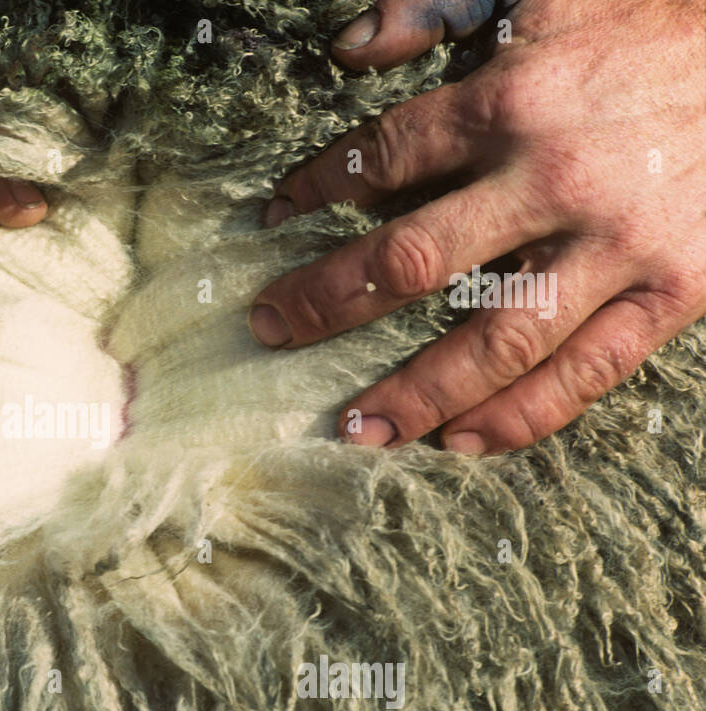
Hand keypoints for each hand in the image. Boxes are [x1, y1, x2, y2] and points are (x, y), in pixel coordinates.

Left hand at [250, 0, 705, 454]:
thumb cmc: (656, 27)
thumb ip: (439, 6)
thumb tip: (347, 47)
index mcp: (512, 101)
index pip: (384, 157)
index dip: (317, 188)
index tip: (276, 217)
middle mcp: (550, 180)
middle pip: (412, 260)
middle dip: (328, 301)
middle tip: (271, 331)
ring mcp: (613, 246)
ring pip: (494, 339)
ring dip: (416, 391)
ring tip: (355, 428)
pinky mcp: (672, 292)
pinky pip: (586, 373)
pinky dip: (522, 416)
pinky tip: (461, 441)